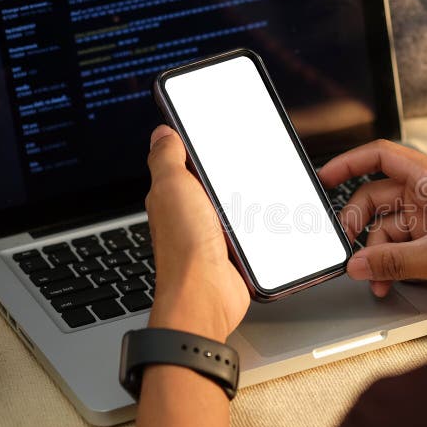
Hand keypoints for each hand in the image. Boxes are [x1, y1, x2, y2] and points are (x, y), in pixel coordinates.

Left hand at [145, 125, 249, 341]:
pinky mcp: (230, 251)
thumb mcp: (172, 187)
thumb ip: (166, 158)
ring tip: (259, 182)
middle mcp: (187, 215)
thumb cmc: (185, 247)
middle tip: (245, 155)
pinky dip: (253, 221)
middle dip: (225, 171)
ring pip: (229, 204)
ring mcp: (209, 233)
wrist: (207, 295)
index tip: (214, 131)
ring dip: (242, 197)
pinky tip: (264, 214)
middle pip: (209, 182)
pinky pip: (244, 228)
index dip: (195, 146)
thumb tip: (162, 132)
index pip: (182, 162)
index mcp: (170, 196)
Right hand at [319, 140, 426, 296]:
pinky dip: (393, 261)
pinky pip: (403, 242)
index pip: (379, 155)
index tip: (324, 176)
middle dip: (358, 223)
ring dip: (377, 251)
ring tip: (374, 277)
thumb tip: (358, 264)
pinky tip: (389, 280)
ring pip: (387, 225)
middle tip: (347, 246)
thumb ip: (393, 261)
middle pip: (376, 196)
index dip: (348, 162)